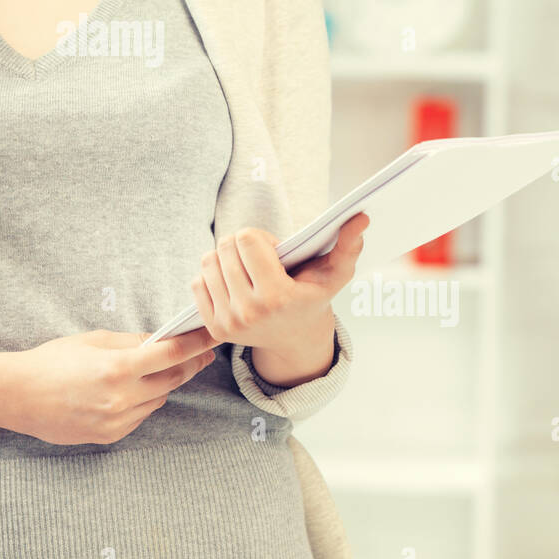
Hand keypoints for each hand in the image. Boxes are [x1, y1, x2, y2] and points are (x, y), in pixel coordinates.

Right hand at [1, 326, 222, 446]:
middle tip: (203, 352)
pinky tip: (134, 389)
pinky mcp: (110, 436)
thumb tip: (160, 341)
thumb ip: (131, 342)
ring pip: (157, 400)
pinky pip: (140, 416)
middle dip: (190, 364)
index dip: (197, 344)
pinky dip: (143, 401)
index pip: (172, 354)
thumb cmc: (52, 361)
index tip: (213, 335)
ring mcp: (117, 421)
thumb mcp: (93, 341)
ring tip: (161, 368)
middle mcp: (122, 399)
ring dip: (163, 383)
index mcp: (118, 368)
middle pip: (172, 379)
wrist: (17, 396)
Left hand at [190, 213, 369, 361]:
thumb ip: (348, 245)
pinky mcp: (214, 328)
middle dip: (242, 245)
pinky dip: (213, 276)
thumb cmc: (314, 297)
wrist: (296, 340)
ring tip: (248, 270)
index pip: (246, 239)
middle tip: (261, 261)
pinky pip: (197, 282)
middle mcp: (249, 312)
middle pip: (224, 247)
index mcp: (276, 296)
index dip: (260, 237)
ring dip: (226, 258)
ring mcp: (229, 323)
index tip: (275, 252)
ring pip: (208, 262)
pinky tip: (235, 283)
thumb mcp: (335, 274)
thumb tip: (362, 217)